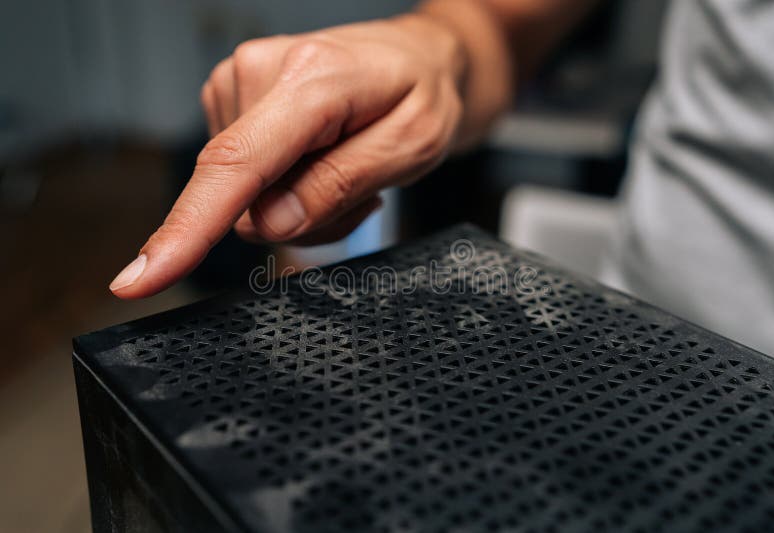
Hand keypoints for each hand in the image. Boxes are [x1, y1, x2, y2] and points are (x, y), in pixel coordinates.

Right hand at [109, 14, 465, 297]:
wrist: (415, 59)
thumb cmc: (419, 94)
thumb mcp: (409, 146)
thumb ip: (338, 185)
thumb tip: (268, 223)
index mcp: (308, 81)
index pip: (235, 165)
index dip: (187, 229)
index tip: (138, 279)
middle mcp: (256, 74)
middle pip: (247, 201)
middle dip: (303, 217)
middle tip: (356, 187)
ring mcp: (237, 88)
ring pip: (247, 201)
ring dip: (300, 204)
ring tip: (344, 167)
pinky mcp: (232, 106)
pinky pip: (247, 185)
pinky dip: (288, 190)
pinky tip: (320, 160)